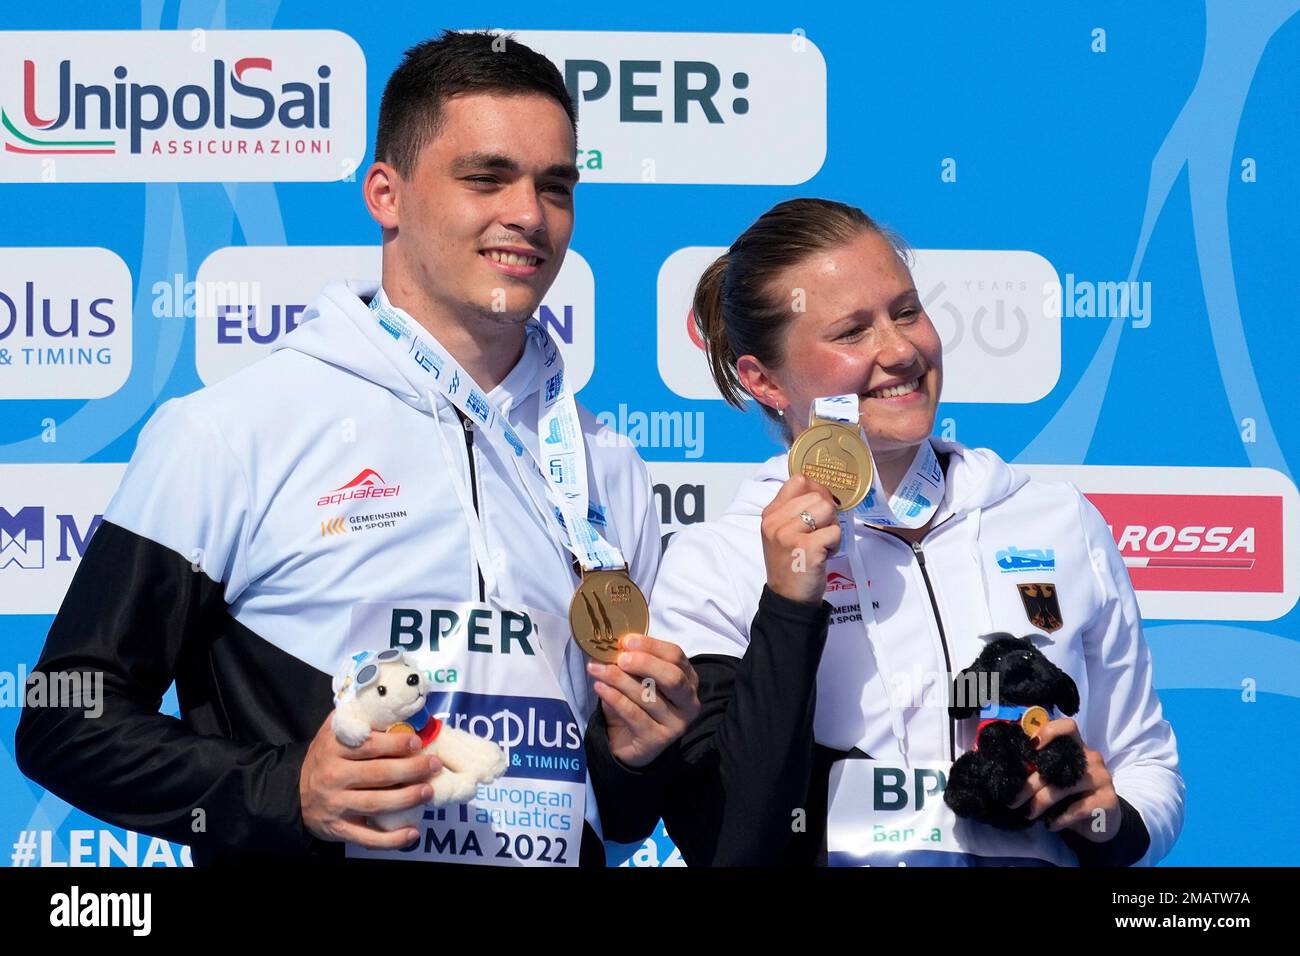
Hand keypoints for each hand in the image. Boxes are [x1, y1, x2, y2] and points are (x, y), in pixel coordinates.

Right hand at [299, 713, 442, 847]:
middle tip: (433, 765)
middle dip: (410, 770)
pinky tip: (412, 833)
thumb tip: (389, 699)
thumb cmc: (324, 758)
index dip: (395, 744)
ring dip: (407, 799)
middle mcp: (334, 777)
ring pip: (376, 804)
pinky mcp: (339, 829)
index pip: (368, 746)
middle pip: (378, 774)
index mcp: (334, 749)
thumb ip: (355, 716)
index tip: (417, 742)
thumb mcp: (331, 732)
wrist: (293, 793)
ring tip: (429, 792)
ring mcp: (336, 805)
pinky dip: (392, 840)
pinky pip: (367, 837)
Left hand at [586, 634, 700, 767]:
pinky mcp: (658, 740)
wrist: (627, 740)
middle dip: (644, 663)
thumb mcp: (637, 678)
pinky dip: (614, 698)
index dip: (652, 646)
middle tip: (619, 658)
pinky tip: (599, 687)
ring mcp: (676, 723)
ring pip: (648, 696)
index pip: (676, 656)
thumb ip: (633, 661)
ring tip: (597, 670)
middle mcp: (689, 702)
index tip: (626, 640)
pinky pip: (634, 714)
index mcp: (688, 679)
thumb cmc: (635, 702)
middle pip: (671, 677)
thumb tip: (614, 643)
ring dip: (620, 680)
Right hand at [761, 474, 841, 604]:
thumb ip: (795, 510)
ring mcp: (788, 535)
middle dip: (827, 514)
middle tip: (819, 534)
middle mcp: (775, 522)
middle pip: (818, 496)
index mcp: (770, 514)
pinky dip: (835, 544)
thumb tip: (823, 490)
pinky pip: (834, 531)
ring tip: (822, 544)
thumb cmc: (791, 564)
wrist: (788, 597)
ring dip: (832, 528)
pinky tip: (824, 555)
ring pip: (827, 510)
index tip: (820, 509)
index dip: (817, 490)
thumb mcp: (782, 533)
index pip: (798, 481)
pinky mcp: (806, 548)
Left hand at [1009, 717, 1122, 842]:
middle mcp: (1092, 758)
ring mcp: (1102, 777)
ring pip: (1062, 787)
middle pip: (1055, 763)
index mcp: (1078, 747)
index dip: (1049, 730)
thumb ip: (1041, 770)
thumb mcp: (1056, 780)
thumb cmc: (1072, 797)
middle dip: (1029, 784)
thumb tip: (1009, 772)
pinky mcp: (1107, 800)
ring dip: (1040, 803)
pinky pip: (1076, 809)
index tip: (1031, 745)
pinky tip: (1051, 824)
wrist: (1102, 823)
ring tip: (1029, 814)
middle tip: (1013, 800)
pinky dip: (1059, 818)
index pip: (1067, 726)